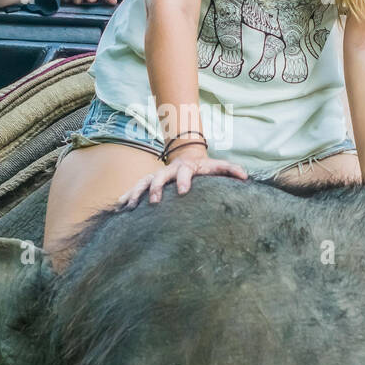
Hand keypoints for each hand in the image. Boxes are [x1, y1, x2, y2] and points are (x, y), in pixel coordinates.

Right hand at [118, 145, 247, 207]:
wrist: (186, 157)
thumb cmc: (205, 167)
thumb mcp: (217, 166)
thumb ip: (231, 170)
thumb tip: (245, 177)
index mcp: (186, 168)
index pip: (185, 173)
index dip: (184, 181)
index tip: (184, 192)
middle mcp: (169, 171)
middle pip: (159, 177)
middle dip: (156, 188)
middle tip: (154, 202)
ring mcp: (157, 175)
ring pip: (143, 182)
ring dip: (136, 193)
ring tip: (128, 206)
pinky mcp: (148, 182)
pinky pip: (135, 189)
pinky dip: (127, 196)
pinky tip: (119, 207)